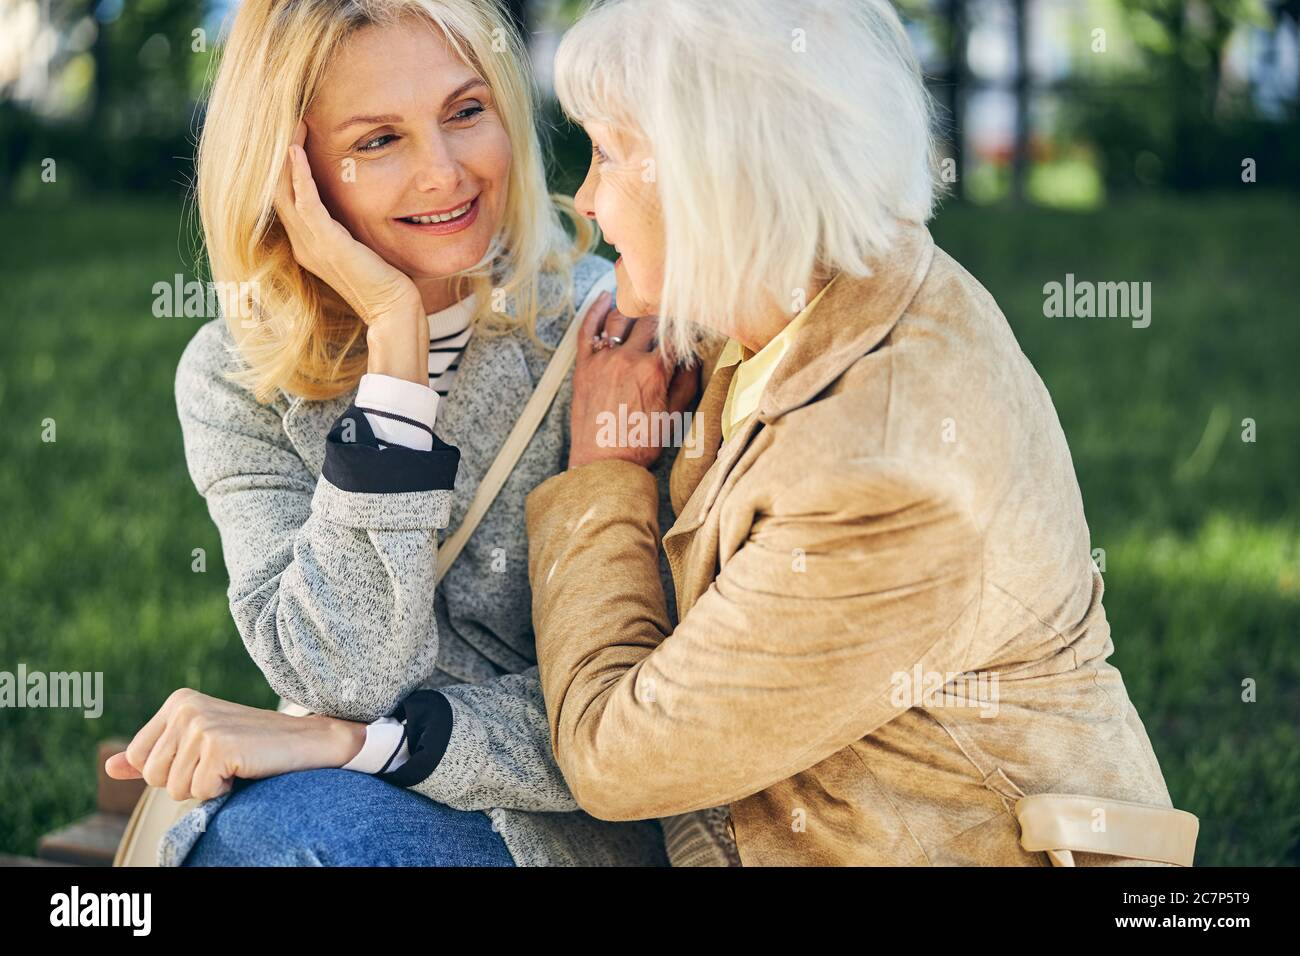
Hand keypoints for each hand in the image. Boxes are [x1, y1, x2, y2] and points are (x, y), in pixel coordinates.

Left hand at [104, 688, 365, 801]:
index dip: (172, 771)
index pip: (140, 760)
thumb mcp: (198, 745)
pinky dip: (223, 791)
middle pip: (153, 777)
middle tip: (223, 762)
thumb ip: (152, 755)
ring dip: (207, 787)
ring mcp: (202, 725)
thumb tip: (109, 767)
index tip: (206, 756)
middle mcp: (186, 708)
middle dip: (187, 781)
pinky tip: (244, 768)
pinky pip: (201, 792)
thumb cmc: (253, 745)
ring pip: (176, 789)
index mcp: (178, 702)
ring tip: (235, 764)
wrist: (307, 741)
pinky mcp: (219, 746)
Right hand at [275, 119, 426, 382]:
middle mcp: (303, 243)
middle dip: (279, 153)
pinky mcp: (328, 245)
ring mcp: (312, 245)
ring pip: (285, 191)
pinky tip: (296, 150)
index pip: (287, 196)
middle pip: (277, 189)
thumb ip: (351, 228)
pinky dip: (299, 175)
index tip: (293, 132)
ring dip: (285, 155)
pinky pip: (306, 203)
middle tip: (285, 116)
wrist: (394, 312)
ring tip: (290, 121)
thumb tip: (359, 204)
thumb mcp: (362, 248)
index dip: (285, 164)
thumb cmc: (386, 282)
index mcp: (309, 244)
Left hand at [567, 292, 698, 469]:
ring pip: (621, 318)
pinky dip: (596, 310)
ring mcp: (603, 359)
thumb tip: (693, 358)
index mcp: (655, 370)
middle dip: (662, 314)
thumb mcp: (673, 415)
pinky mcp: (584, 364)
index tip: (690, 322)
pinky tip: (605, 297)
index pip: (675, 334)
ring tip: (641, 299)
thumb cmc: (641, 444)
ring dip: (633, 307)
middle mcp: (629, 358)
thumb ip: (685, 382)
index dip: (685, 327)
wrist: (603, 463)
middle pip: (650, 321)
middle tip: (669, 310)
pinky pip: (588, 328)